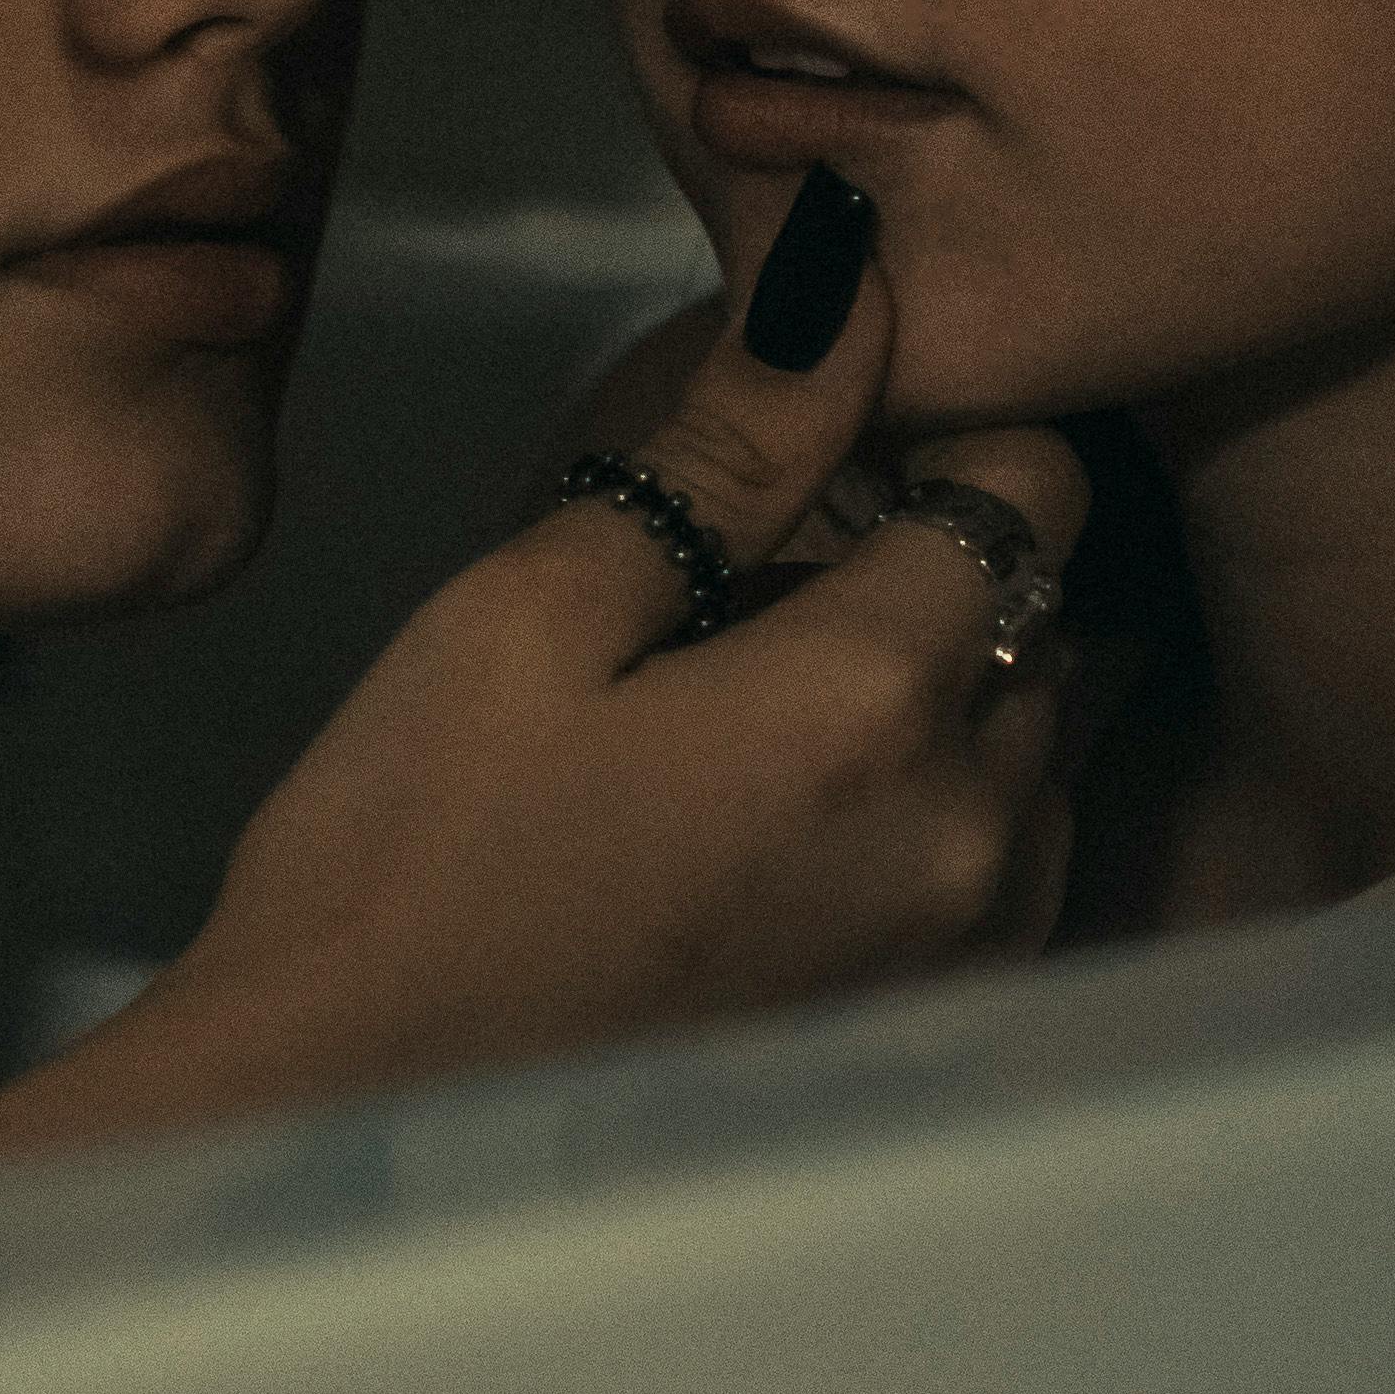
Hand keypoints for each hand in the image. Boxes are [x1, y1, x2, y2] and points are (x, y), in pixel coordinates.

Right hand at [0, 196, 1087, 1168]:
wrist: (355, 1123)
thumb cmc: (410, 857)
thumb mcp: (538, 608)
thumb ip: (723, 446)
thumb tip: (841, 271)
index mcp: (877, 701)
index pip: (1031, 481)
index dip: (954, 415)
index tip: (848, 413)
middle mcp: (971, 831)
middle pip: (1040, 611)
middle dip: (945, 550)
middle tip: (776, 545)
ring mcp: (966, 950)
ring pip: (1034, 743)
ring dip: (948, 686)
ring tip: (766, 685)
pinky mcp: (929, 1034)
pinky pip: (1003, 865)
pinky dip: (939, 805)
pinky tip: (787, 809)